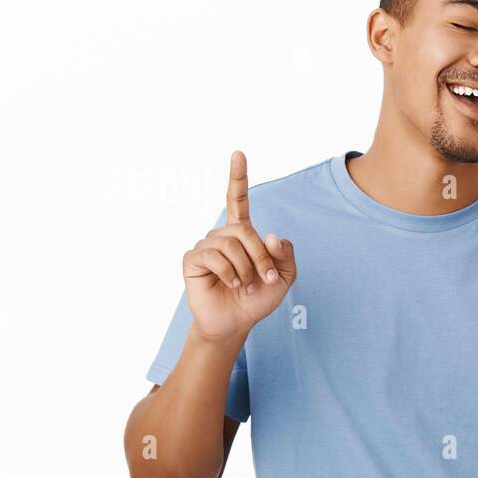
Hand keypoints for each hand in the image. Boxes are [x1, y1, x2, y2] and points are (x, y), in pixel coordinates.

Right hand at [182, 151, 296, 341]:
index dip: (238, 178)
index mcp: (242, 233)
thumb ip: (286, 254)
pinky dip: (229, 273)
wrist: (237, 322)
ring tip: (245, 285)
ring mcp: (205, 246)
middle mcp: (222, 235)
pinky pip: (214, 256)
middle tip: (265, 280)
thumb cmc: (258, 298)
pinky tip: (231, 284)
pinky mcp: (192, 259)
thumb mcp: (285, 276)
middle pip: (245, 231)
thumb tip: (272, 235)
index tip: (238, 154)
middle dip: (261, 258)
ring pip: (230, 244)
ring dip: (246, 269)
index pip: (238, 201)